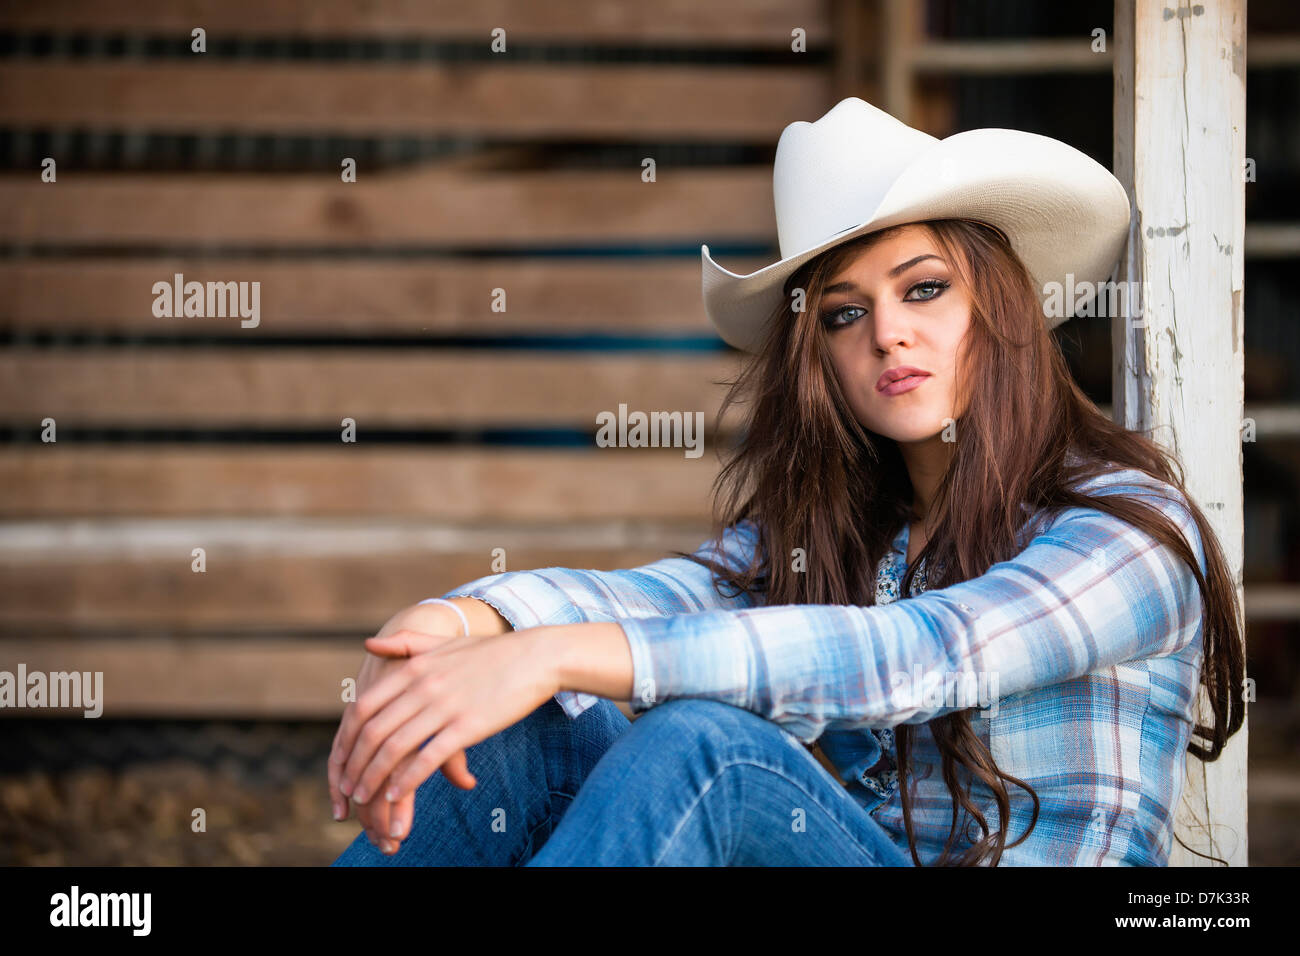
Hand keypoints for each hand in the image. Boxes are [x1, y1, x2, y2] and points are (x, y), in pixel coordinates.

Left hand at [329, 602, 475, 853]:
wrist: (536, 656)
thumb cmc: (492, 653)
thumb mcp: (444, 642)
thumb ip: (405, 644)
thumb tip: (368, 644)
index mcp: (413, 667)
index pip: (363, 707)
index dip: (347, 739)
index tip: (341, 761)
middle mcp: (423, 686)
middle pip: (373, 732)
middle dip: (355, 765)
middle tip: (348, 789)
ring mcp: (444, 706)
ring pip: (395, 748)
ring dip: (374, 778)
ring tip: (365, 798)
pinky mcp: (467, 725)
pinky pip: (428, 758)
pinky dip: (407, 780)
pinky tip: (397, 794)